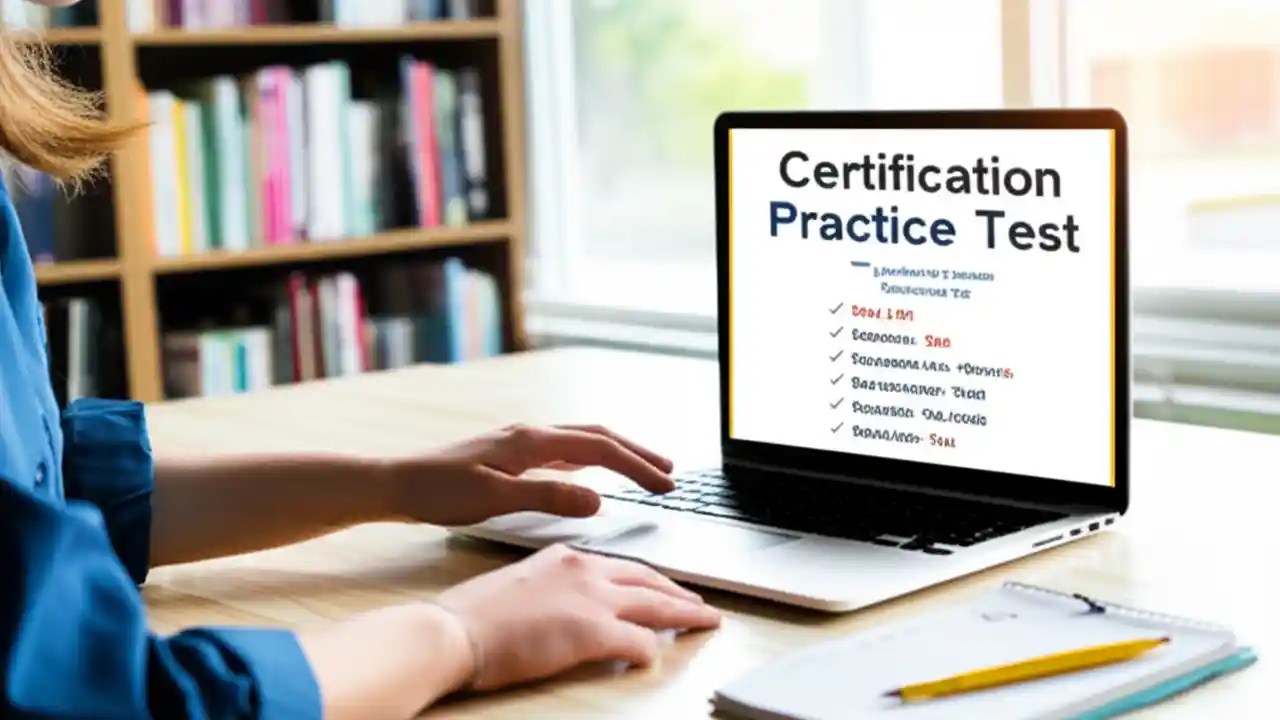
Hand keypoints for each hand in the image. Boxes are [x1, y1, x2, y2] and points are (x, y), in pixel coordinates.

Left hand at [384, 424, 675, 525]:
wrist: (396, 482)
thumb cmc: (439, 492)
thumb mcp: (495, 499)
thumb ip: (549, 497)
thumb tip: (600, 500)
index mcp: (531, 441)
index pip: (599, 449)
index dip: (636, 466)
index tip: (665, 485)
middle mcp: (530, 434)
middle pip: (597, 435)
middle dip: (636, 453)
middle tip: (669, 474)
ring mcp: (520, 442)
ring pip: (582, 440)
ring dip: (617, 454)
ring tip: (643, 470)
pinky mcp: (511, 453)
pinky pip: (565, 450)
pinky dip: (592, 459)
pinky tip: (593, 476)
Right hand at [435, 543, 720, 690]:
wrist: (453, 630)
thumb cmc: (471, 616)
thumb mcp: (518, 585)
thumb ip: (550, 590)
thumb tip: (564, 608)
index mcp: (564, 556)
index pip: (620, 566)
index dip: (647, 579)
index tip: (662, 587)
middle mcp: (583, 570)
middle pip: (647, 579)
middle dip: (678, 592)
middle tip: (701, 602)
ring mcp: (590, 599)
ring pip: (656, 604)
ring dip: (685, 614)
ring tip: (706, 621)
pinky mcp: (591, 631)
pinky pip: (639, 642)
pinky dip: (650, 652)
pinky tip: (652, 659)